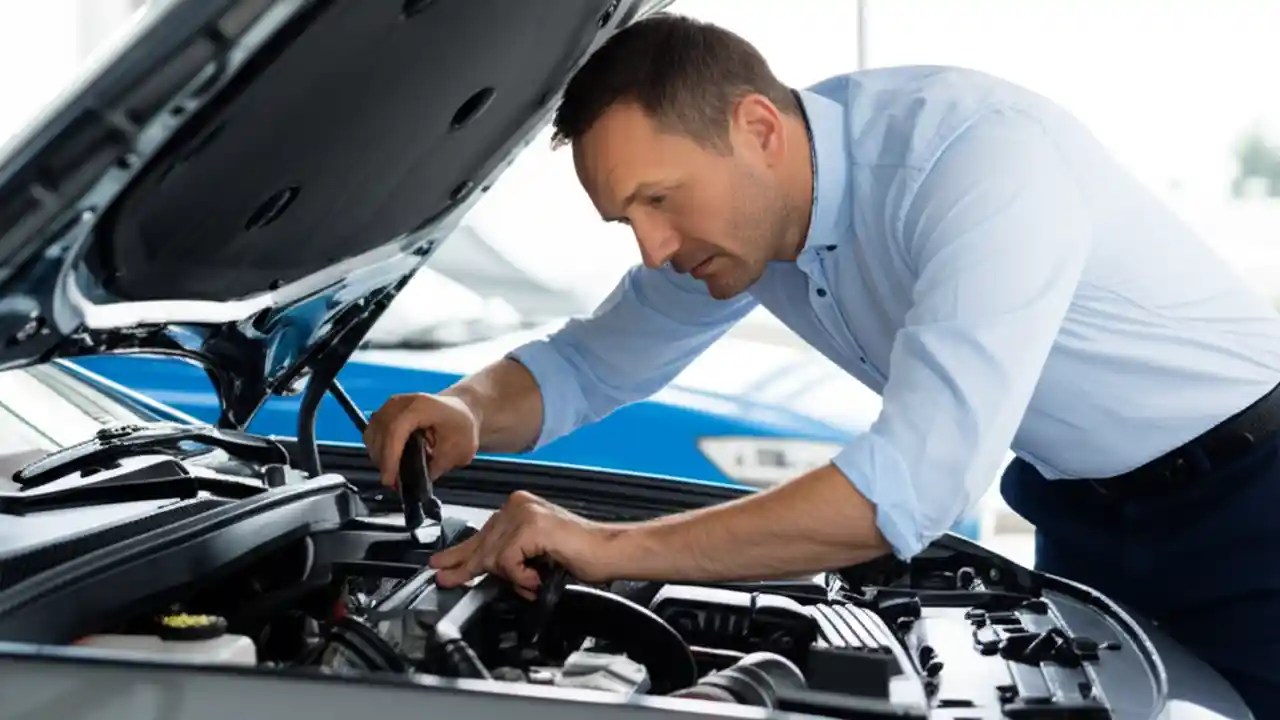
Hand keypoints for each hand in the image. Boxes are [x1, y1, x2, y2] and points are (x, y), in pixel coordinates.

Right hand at [363, 392, 479, 487]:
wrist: (461, 412)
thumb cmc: (462, 428)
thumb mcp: (458, 452)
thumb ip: (435, 467)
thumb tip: (415, 483)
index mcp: (422, 406)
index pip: (396, 430)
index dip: (390, 457)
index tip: (390, 479)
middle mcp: (402, 401)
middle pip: (380, 432)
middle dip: (384, 461)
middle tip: (393, 482)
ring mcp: (392, 405)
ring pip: (372, 433)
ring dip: (379, 456)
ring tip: (393, 473)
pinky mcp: (386, 412)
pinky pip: (373, 432)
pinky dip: (378, 448)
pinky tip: (390, 462)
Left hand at [429, 490, 614, 599]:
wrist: (609, 552)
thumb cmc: (579, 555)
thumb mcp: (533, 556)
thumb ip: (508, 558)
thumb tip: (478, 571)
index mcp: (518, 507)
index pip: (482, 534)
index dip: (461, 554)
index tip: (443, 566)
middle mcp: (518, 504)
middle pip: (481, 544)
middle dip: (465, 567)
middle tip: (444, 579)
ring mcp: (524, 513)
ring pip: (493, 556)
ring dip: (512, 578)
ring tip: (531, 582)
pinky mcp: (532, 527)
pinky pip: (508, 562)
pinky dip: (521, 578)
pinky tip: (538, 578)